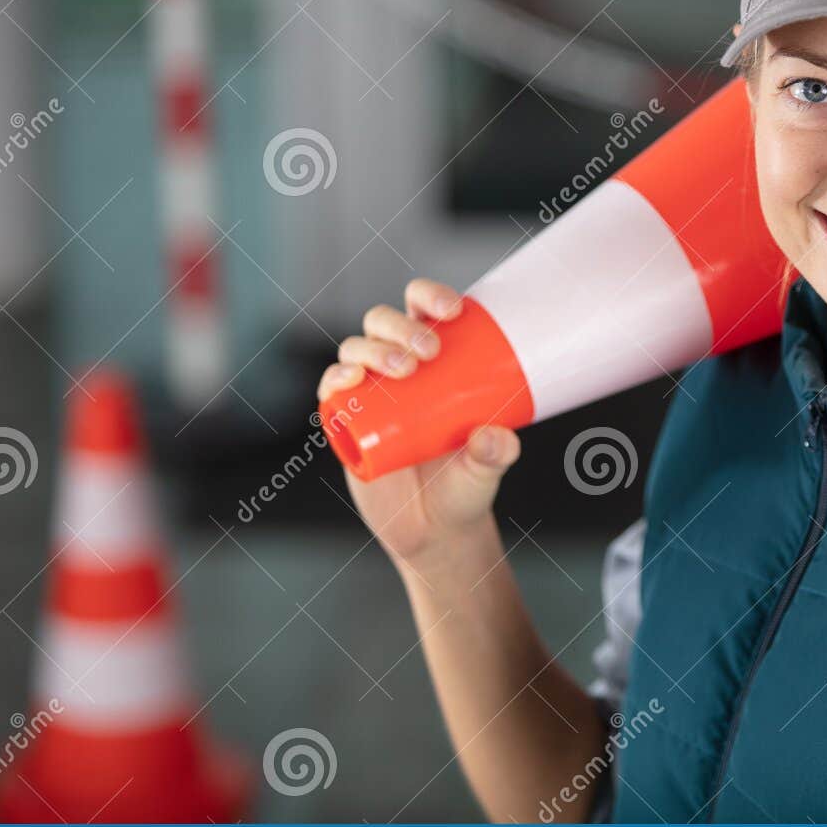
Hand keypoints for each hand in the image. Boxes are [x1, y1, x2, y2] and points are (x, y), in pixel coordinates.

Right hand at [319, 278, 520, 574]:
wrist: (434, 530)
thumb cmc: (465, 487)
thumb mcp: (487, 470)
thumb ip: (495, 454)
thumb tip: (492, 437)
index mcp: (437, 359)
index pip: (425, 309)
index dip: (431, 296)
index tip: (454, 311)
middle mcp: (398, 366)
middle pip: (385, 322)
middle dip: (403, 326)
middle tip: (429, 351)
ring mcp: (369, 391)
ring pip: (357, 347)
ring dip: (375, 348)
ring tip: (402, 369)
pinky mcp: (344, 418)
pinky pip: (331, 387)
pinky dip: (336, 377)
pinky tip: (351, 380)